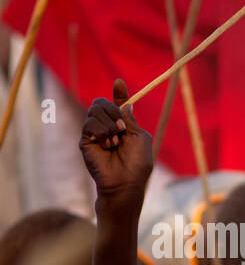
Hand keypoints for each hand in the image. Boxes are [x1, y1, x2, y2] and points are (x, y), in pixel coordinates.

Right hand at [80, 78, 153, 203]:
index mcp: (122, 125)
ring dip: (109, 123)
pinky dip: (102, 131)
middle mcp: (107, 127)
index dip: (119, 93)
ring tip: (116, 141)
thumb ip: (130, 119)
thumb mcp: (140, 137)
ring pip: (95, 109)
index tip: (119, 83)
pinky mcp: (85, 139)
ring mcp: (95, 132)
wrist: (125, 181)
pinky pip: (90, 123)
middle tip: (122, 128)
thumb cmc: (137, 163)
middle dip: (114, 111)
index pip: (117, 104)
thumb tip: (126, 103)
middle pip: (102, 102)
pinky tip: (108, 144)